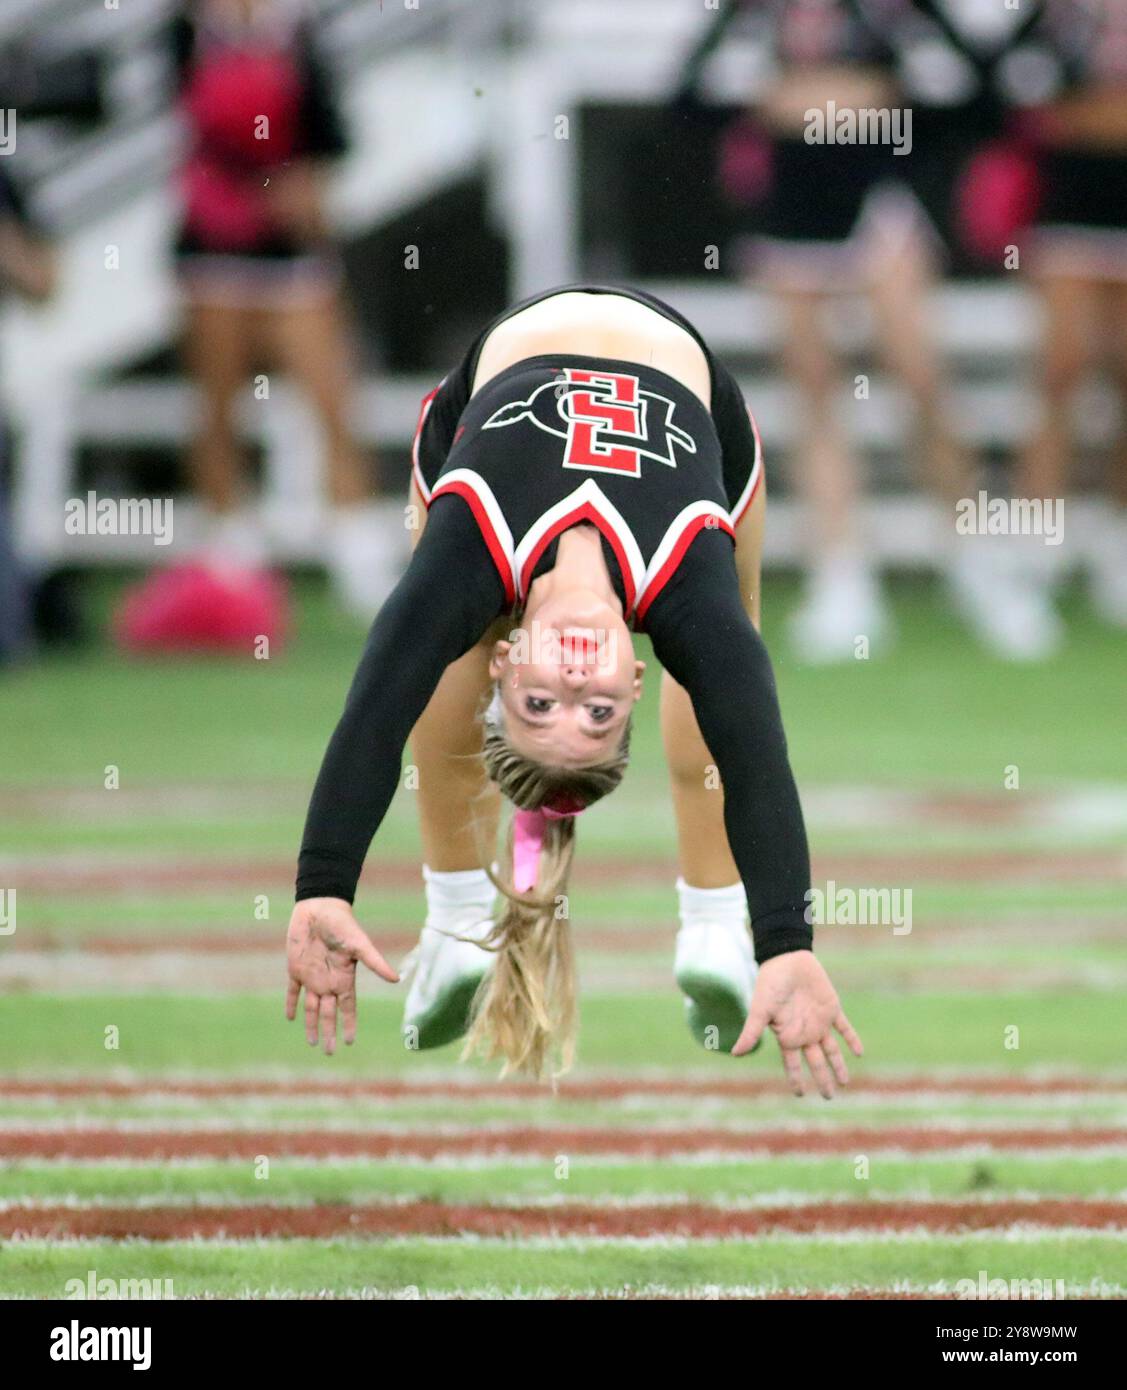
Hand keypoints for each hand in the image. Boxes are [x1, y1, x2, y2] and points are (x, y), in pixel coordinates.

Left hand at [285, 898, 398, 1054]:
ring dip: (311, 1024)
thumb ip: (376, 962)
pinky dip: (291, 1003)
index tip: (349, 1042)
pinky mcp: (296, 968)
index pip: (348, 1008)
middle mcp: (328, 981)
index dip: (348, 1024)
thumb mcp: (360, 945)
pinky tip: (291, 1017)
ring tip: (312, 1042)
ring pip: (311, 1007)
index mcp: (344, 978)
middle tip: (330, 1051)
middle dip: (329, 1032)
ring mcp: (312, 976)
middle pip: (329, 1013)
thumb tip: (397, 979)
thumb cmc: (342, 924)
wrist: (319, 908)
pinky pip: (293, 991)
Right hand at [732, 950, 862, 1098]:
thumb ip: (751, 1032)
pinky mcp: (831, 1008)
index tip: (800, 1095)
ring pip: (831, 1050)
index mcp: (787, 1036)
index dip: (796, 1079)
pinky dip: (851, 1039)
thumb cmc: (770, 984)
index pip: (793, 1064)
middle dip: (823, 1080)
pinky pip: (844, 1028)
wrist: (787, 958)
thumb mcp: (759, 1009)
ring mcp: (819, 1021)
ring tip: (845, 1082)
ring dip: (838, 1065)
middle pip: (816, 1062)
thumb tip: (734, 1053)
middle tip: (829, 1097)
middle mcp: (804, 1032)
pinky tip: (859, 1052)